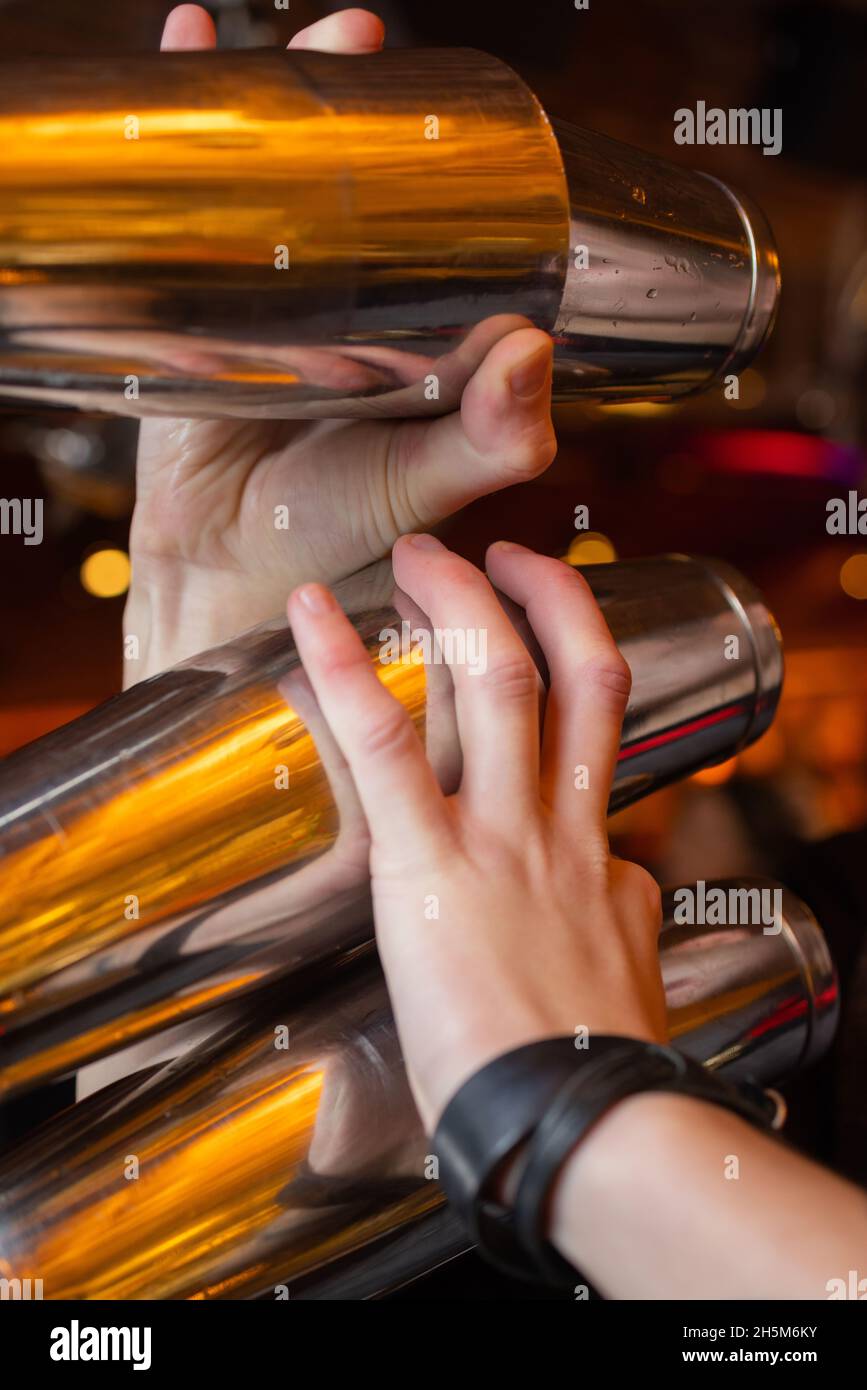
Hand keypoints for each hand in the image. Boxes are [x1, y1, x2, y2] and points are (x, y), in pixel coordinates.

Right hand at [126, 6, 555, 680]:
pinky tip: (169, 84)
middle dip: (337, 104)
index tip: (438, 97)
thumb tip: (531, 345)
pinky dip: (171, 157)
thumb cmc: (345, 542)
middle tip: (350, 36)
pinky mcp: (188, 323)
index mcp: (409, 338)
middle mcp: (339, 313)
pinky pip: (179, 230)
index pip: (426, 227)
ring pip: (259, 194)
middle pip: (337, 187)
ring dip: (256, 111)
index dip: (429, 159)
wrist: (237, 586)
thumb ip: (495, 436)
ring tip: (244, 40)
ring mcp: (262, 313)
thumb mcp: (432, 483)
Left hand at [288, 535, 665, 1130]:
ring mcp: (499, 836)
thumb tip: (627, 881)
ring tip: (419, 555)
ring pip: (496, 679)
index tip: (549, 620)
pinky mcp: (428, 867)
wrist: (580, 1123)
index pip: (598, 718)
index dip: (576, 648)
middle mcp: (556, 823)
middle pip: (567, 668)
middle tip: (494, 553)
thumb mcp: (630, 967)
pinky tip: (310, 613)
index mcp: (597, 847)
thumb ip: (627, 909)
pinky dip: (343, 670)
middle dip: (533, 592)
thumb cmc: (588, 1063)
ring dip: (458, 600)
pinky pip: (384, 747)